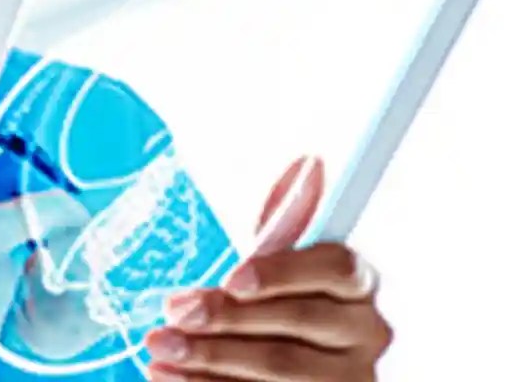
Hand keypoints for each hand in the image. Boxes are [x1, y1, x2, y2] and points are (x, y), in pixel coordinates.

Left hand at [145, 156, 392, 380]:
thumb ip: (285, 224)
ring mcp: (350, 380)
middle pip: (299, 320)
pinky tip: (167, 376)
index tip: (231, 278)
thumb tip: (309, 164)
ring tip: (159, 345)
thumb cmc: (280, 307)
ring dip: (210, 356)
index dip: (283, 271)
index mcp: (359, 284)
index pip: (336, 267)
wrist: (284, 374)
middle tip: (174, 310)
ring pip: (280, 368)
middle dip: (228, 316)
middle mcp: (366, 333)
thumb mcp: (279, 265)